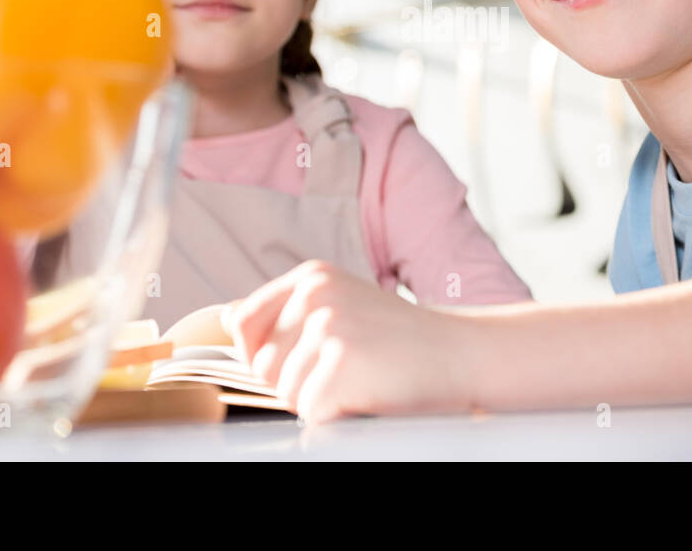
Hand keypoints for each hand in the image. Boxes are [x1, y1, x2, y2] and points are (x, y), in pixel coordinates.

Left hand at [222, 260, 477, 423]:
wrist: (465, 355)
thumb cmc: (404, 342)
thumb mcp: (343, 308)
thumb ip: (286, 313)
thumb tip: (226, 316)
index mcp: (312, 276)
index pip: (243, 321)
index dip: (261, 354)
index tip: (298, 362)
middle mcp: (316, 293)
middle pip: (261, 364)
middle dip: (296, 381)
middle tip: (350, 371)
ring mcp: (328, 325)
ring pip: (284, 391)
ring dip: (320, 399)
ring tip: (364, 379)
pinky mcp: (341, 361)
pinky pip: (311, 411)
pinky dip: (338, 414)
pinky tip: (371, 393)